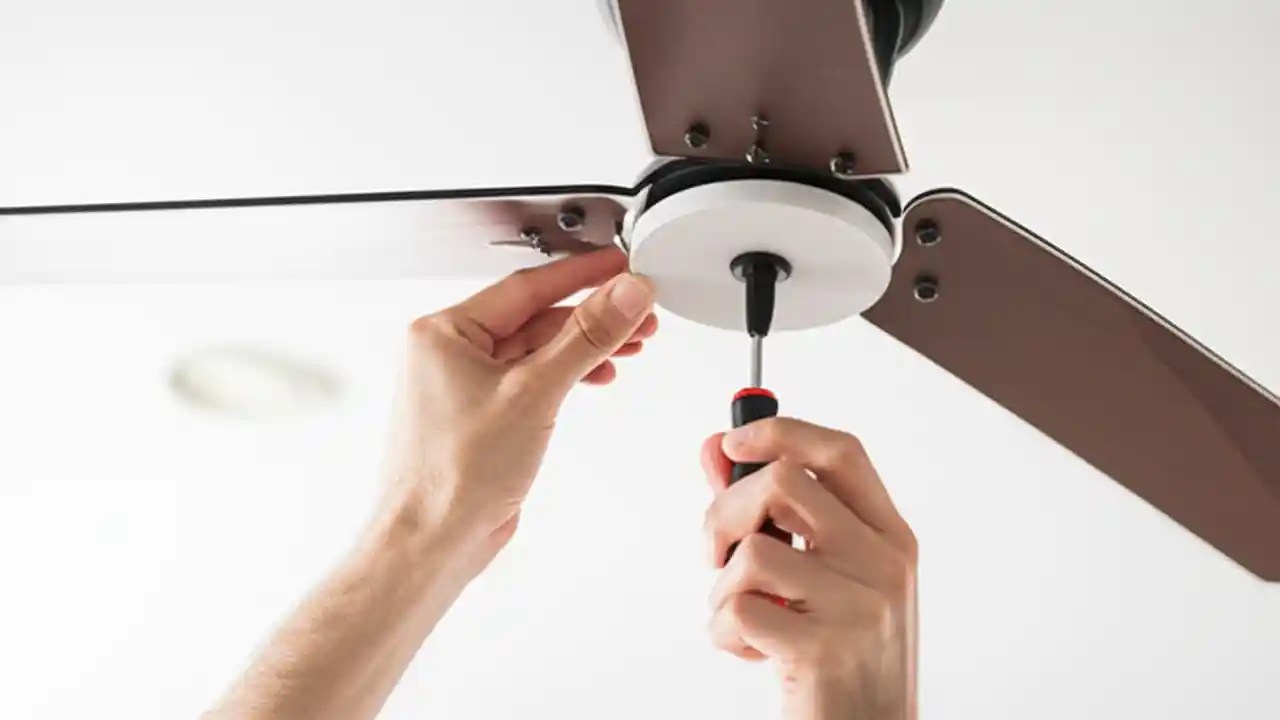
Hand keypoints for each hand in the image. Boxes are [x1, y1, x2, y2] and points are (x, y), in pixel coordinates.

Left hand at [379, 248, 656, 570]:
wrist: (432, 542)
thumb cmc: (450, 477)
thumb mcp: (533, 394)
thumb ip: (584, 338)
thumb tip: (622, 296)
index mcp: (444, 332)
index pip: (527, 286)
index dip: (583, 275)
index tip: (622, 268)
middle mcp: (450, 353)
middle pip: (536, 316)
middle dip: (593, 315)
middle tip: (639, 310)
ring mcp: (466, 385)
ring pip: (538, 349)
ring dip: (585, 345)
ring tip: (631, 343)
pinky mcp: (484, 415)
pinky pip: (533, 378)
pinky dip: (568, 374)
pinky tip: (595, 376)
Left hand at [701, 419, 917, 719]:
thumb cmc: (839, 655)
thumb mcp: (819, 577)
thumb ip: (767, 510)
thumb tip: (715, 448)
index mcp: (890, 537)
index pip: (840, 452)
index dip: (780, 431)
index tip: (731, 442)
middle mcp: (884, 562)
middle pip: (783, 482)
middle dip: (723, 514)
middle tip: (716, 556)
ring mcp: (859, 605)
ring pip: (750, 551)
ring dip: (723, 588)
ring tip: (746, 618)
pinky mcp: (825, 649)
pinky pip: (737, 610)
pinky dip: (724, 632)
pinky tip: (752, 652)